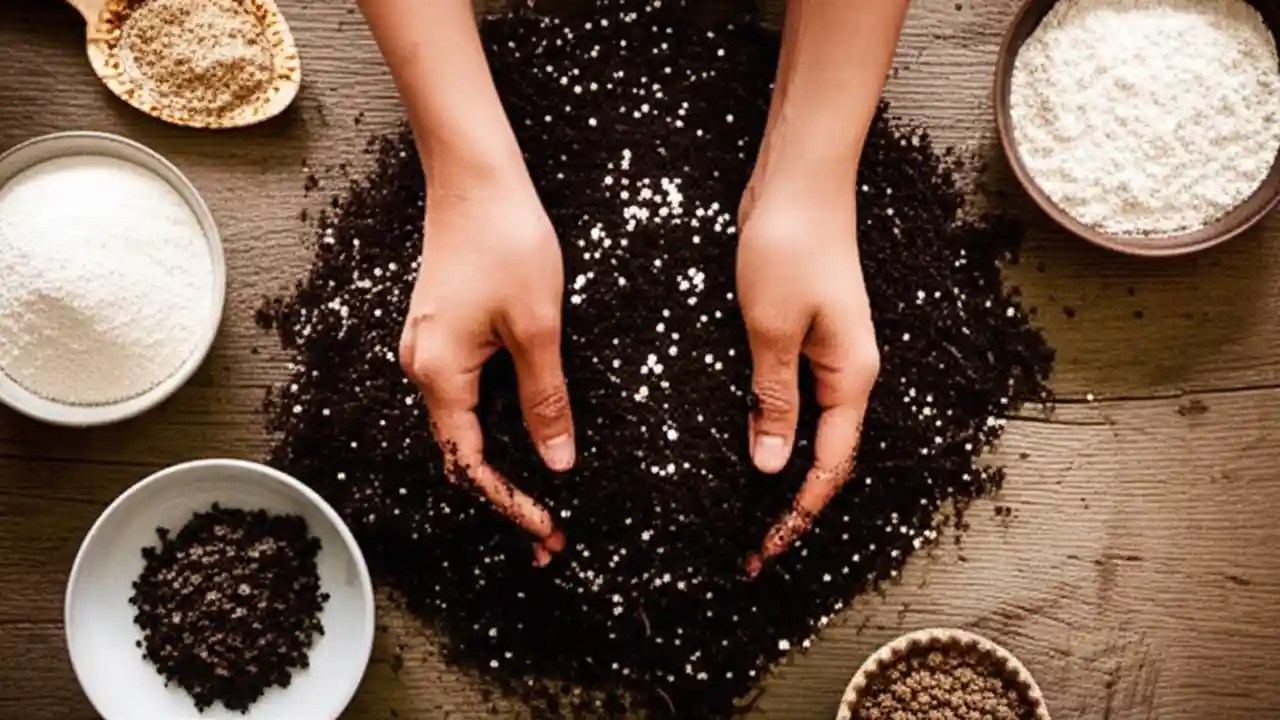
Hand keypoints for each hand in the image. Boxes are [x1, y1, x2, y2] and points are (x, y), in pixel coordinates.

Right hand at [399, 172, 572, 565]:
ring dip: (503, 459)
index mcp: (439, 372)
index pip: (469, 462)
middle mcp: (422, 366)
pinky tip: (528, 434)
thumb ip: (546, 398)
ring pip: (465, 423)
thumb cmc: (506, 241)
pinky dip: (497, 423)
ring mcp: (429, 348)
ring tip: (546, 493)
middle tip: (552, 529)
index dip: (508, 502)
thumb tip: (557, 460)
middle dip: (506, 492)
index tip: (546, 528)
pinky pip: (468, 392)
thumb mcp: (539, 328)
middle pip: (461, 450)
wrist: (475, 177)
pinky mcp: (444, 330)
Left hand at [736, 182, 879, 575]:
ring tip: (750, 506)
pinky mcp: (805, 331)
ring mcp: (828, 350)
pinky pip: (793, 393)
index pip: (832, 462)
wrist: (799, 180)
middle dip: (794, 499)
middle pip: (828, 451)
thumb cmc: (790, 245)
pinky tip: (749, 438)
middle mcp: (847, 369)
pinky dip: (774, 422)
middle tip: (757, 541)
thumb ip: (773, 398)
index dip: (803, 509)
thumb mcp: (772, 330)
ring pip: (810, 424)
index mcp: (851, 375)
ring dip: (784, 464)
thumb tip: (772, 464)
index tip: (773, 545)